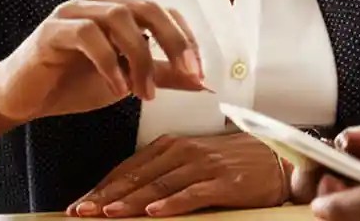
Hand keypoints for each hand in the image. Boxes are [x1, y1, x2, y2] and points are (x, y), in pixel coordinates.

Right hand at [0, 0, 205, 123]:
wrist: (23, 98)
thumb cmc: (75, 83)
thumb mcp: (129, 80)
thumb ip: (163, 76)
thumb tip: (203, 82)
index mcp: (122, 9)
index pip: (165, 12)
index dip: (186, 39)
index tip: (199, 72)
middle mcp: (101, 3)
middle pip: (148, 8)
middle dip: (174, 41)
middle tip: (186, 74)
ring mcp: (75, 12)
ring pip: (120, 18)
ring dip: (140, 57)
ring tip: (142, 92)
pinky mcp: (52, 29)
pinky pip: (87, 34)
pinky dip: (108, 61)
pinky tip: (116, 87)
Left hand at [68, 132, 287, 217]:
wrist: (278, 160)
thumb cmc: (234, 161)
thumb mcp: (195, 158)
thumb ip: (165, 169)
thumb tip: (130, 191)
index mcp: (174, 145)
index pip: (130, 166)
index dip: (103, 186)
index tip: (80, 203)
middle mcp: (185, 152)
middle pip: (138, 176)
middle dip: (106, 196)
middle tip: (81, 211)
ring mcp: (204, 166)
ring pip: (160, 185)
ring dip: (131, 201)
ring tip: (108, 214)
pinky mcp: (224, 182)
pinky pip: (193, 194)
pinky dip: (172, 203)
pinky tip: (155, 212)